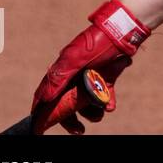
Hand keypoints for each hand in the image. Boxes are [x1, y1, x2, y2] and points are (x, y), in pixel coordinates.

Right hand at [30, 0, 149, 133]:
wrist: (123, 31)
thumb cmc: (95, 42)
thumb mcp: (74, 60)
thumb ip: (60, 78)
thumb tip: (43, 99)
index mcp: (60, 72)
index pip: (46, 97)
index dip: (43, 112)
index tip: (40, 128)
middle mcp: (73, 76)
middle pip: (66, 103)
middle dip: (71, 118)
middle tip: (79, 131)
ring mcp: (89, 77)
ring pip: (86, 101)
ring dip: (92, 110)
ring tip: (101, 113)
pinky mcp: (105, 76)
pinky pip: (103, 93)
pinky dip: (106, 101)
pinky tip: (110, 107)